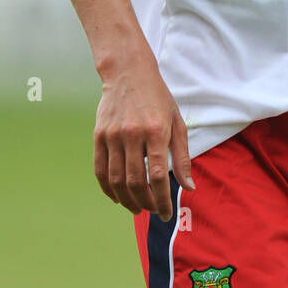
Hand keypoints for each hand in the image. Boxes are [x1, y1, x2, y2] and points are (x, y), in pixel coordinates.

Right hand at [93, 52, 194, 219]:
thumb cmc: (158, 99)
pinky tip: (118, 197)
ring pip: (116, 179)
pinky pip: (100, 170)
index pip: (157, 176)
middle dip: (146, 203)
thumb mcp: (176, 123)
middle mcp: (132, 134)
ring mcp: (112, 135)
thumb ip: (182, 157)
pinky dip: (108, 188)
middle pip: (135, 182)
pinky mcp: (98, 136)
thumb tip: (189, 187)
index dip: (162, 200)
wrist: (128, 73)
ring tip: (138, 208)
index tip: (166, 214)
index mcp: (155, 131)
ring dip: (127, 200)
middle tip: (153, 211)